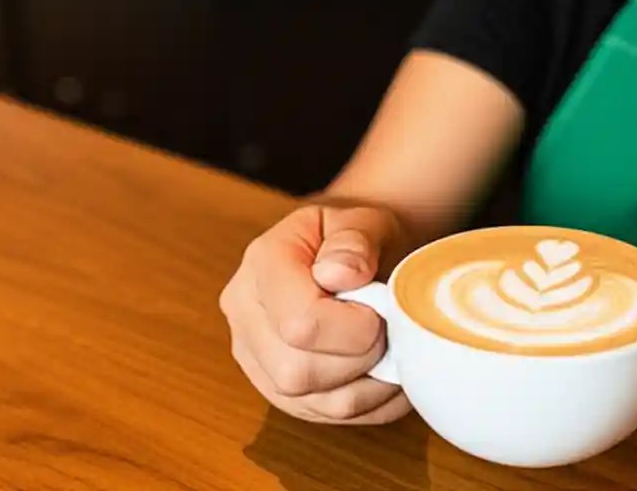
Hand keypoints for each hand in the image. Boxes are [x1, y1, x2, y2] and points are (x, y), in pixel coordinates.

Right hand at [219, 203, 412, 424]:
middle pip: (297, 371)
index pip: (300, 322)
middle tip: (387, 330)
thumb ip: (354, 240)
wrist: (350, 253)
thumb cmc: (357, 237)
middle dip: (359, 359)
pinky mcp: (274, 386)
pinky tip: (386, 375)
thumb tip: (341, 274)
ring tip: (391, 351)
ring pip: (309, 401)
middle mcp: (244, 313)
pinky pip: (320, 415)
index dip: (354, 328)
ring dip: (366, 386)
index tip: (381, 310)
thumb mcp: (364, 220)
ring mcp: (254, 355)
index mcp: (262, 263)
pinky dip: (366, 403)